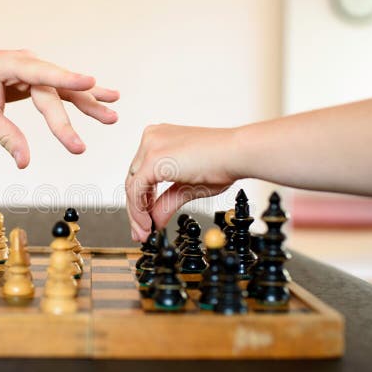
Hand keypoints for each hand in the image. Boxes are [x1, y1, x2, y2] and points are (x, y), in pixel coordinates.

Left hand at [0, 49, 118, 167]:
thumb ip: (4, 135)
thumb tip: (24, 162)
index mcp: (10, 64)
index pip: (42, 73)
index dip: (66, 79)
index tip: (89, 81)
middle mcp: (27, 62)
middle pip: (54, 92)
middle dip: (70, 118)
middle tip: (79, 148)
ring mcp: (34, 69)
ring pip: (65, 88)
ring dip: (90, 100)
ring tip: (114, 111)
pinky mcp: (37, 79)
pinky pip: (61, 89)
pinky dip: (81, 96)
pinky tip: (104, 98)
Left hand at [125, 124, 239, 241]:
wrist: (237, 154)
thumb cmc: (222, 163)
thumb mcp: (187, 187)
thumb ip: (166, 202)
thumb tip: (153, 222)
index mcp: (160, 138)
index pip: (141, 173)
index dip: (142, 200)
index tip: (145, 221)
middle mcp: (151, 138)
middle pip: (134, 180)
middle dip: (137, 210)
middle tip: (141, 232)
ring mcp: (150, 146)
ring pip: (133, 186)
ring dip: (137, 214)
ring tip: (145, 233)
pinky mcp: (152, 159)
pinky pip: (137, 190)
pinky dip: (139, 210)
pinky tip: (147, 225)